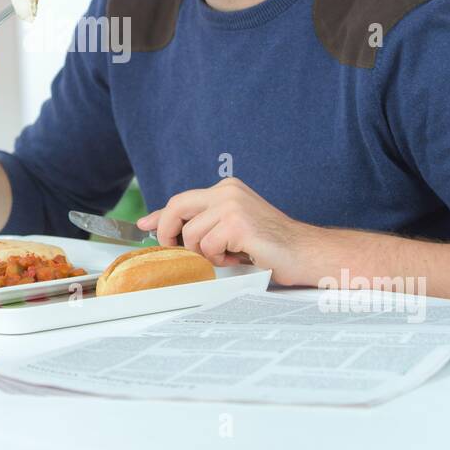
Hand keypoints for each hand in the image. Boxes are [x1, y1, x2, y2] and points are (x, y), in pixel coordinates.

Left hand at [137, 177, 319, 285]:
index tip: (145, 225)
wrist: (304, 252)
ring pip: (191, 234)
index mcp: (226, 190)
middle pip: (177, 207)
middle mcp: (227, 192)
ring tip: (229, 255)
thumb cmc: (270, 245)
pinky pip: (207, 247)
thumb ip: (202, 225)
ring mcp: (232, 205)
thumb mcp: (230, 229)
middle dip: (169, 233)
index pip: (181, 200)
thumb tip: (164, 228)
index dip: (159, 215)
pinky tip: (238, 257)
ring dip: (205, 253)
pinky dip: (219, 260)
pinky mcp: (237, 224)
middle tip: (180, 251)